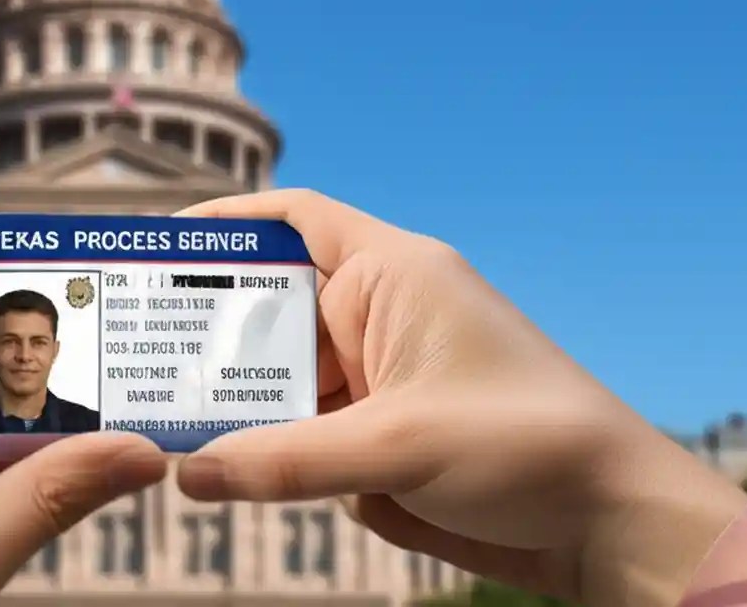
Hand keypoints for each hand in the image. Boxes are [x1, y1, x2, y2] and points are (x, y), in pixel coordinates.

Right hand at [173, 189, 746, 606]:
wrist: (610, 525)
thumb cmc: (532, 447)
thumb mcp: (397, 446)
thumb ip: (286, 459)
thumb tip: (189, 472)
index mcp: (393, 277)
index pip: (296, 220)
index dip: (225, 225)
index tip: (157, 248)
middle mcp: (380, 318)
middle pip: (272, 310)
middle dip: (212, 337)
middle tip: (136, 357)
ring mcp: (381, 379)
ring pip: (283, 381)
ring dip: (240, 405)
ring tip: (167, 424)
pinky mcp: (384, 434)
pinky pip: (306, 434)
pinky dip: (274, 453)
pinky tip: (233, 473)